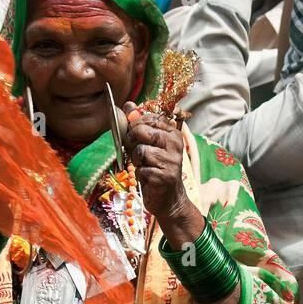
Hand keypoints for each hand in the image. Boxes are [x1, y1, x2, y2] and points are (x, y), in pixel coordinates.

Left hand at [122, 104, 200, 239]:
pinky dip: (139, 175)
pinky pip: (140, 170)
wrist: (169, 199)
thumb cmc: (156, 169)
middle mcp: (174, 144)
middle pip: (141, 131)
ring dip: (136, 161)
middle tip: (137, 153)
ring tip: (144, 167)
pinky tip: (147, 178)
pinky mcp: (164, 176)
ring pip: (140, 151)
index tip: (136, 138)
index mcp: (172, 133)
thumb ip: (139, 124)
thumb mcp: (149, 145)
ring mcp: (171, 161)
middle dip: (131, 141)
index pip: (147, 118)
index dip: (134, 127)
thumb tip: (128, 104)